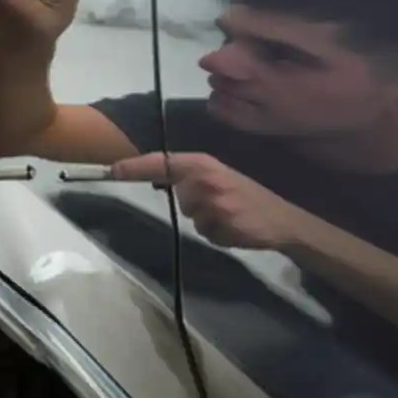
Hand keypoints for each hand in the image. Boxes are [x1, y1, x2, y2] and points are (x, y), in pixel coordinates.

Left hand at [110, 152, 308, 249]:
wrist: (283, 219)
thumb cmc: (247, 195)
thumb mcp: (218, 176)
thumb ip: (190, 177)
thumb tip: (155, 180)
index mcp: (203, 163)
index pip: (162, 162)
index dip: (136, 167)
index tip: (113, 170)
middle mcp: (206, 180)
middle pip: (179, 198)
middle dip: (194, 204)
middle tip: (221, 202)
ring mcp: (215, 204)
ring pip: (192, 218)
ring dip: (207, 221)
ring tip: (230, 215)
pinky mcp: (224, 225)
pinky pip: (207, 234)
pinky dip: (218, 235)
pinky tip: (236, 227)